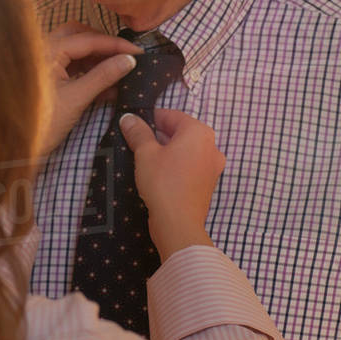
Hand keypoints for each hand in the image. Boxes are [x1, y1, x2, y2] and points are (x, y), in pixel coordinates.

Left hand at [40, 22, 141, 155]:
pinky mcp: (47, 77)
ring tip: (120, 71)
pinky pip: (71, 65)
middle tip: (125, 56)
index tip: (138, 51)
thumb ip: (103, 76)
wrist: (18, 146)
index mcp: (47, 51)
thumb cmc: (42, 124)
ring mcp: (43, 63)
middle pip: (79, 35)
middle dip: (103, 44)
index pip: (87, 39)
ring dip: (97, 58)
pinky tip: (108, 85)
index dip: (115, 44)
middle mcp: (42, 50)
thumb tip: (129, 61)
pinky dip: (89, 71)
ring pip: (75, 50)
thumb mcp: (76, 99)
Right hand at [119, 108, 224, 260]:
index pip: (172, 115)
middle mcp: (211, 146)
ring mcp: (212, 166)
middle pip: (181, 132)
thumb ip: (137, 132)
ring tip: (146, 159)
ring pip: (186, 149)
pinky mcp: (208, 183)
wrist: (178, 224)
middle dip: (159, 135)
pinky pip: (190, 165)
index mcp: (199, 132)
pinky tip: (159, 173)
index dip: (151, 118)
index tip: (135, 124)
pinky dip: (176, 164)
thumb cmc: (163, 183)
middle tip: (138, 142)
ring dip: (167, 150)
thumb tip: (128, 118)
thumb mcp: (145, 153)